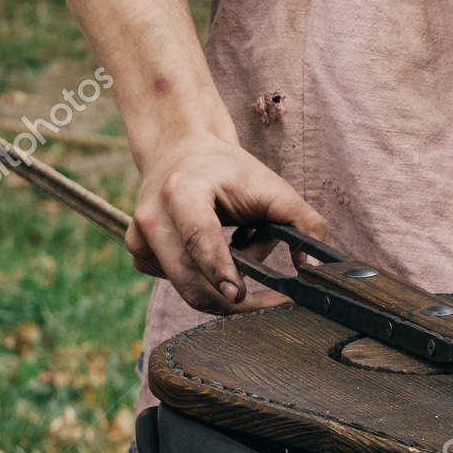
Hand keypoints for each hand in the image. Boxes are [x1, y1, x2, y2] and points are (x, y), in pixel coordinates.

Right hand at [128, 134, 326, 313]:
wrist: (182, 152)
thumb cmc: (229, 171)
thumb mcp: (273, 187)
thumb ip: (304, 223)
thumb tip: (313, 270)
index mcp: (183, 191)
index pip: (199, 237)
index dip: (218, 269)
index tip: (238, 295)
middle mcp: (152, 216)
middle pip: (188, 277)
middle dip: (231, 298)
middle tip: (272, 301)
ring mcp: (140, 237)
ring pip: (186, 286)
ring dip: (224, 281)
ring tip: (246, 243)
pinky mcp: (141, 253)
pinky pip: (180, 283)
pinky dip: (207, 277)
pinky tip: (221, 249)